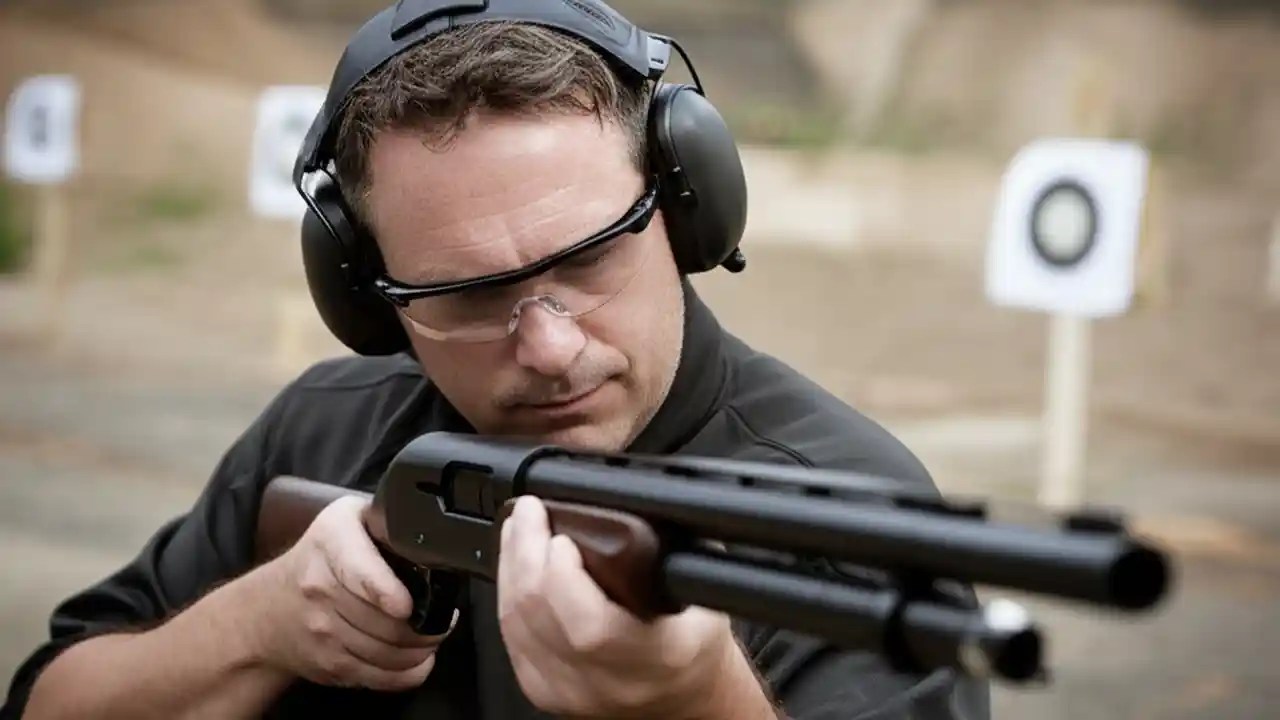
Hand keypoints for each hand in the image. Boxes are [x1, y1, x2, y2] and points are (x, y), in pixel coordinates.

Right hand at [245, 495, 455, 690]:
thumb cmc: (322, 558)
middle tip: (442, 618)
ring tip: (431, 634)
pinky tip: (418, 658)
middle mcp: (320, 588)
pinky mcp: (329, 665)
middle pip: (385, 621)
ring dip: (422, 648)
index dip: (387, 592)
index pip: (358, 572)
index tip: (407, 605)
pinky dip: (410, 672)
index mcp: (332, 541)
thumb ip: (385, 521)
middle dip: (426, 624)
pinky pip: (381, 678)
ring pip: (388, 653)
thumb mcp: (348, 519)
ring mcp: (322, 632)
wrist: (269, 608)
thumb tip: (430, 535)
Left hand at [497, 496, 747, 718]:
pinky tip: (513, 563)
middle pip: (540, 616)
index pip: (590, 625)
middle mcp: (606, 682)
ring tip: (518, 526)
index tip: (562, 535)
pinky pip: (509, 637)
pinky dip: (507, 593)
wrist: (683, 700)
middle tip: (530, 511)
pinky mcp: (543, 691)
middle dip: (526, 551)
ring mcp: (570, 692)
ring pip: (515, 624)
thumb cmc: (695, 647)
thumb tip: (649, 501)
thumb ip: (677, 557)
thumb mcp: (705, 600)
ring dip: (510, 566)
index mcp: (655, 659)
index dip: (563, 576)